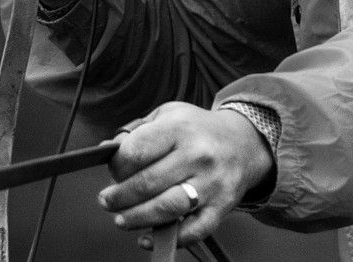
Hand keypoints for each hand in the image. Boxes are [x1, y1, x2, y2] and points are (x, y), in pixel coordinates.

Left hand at [98, 102, 273, 249]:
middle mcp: (198, 155)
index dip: (117, 166)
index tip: (114, 171)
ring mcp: (211, 183)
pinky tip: (149, 236)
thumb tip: (107, 149)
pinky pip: (191, 231)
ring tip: (122, 218)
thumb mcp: (169, 115)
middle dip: (118, 197)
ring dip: (135, 218)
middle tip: (108, 200)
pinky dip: (166, 239)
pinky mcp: (220, 206)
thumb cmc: (200, 130)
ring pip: (165, 209)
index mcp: (181, 128)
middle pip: (145, 184)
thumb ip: (137, 131)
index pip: (136, 151)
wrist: (245, 142)